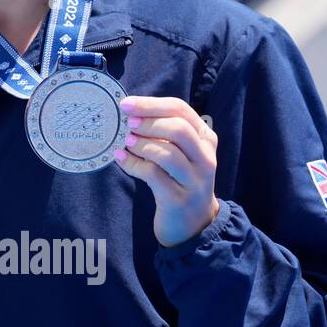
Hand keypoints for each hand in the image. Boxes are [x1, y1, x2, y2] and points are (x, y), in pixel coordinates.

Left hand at [114, 95, 221, 246]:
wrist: (193, 223)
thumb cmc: (179, 179)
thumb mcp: (179, 152)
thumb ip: (163, 132)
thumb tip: (131, 113)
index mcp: (205, 138)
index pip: (180, 110)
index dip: (151, 104)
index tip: (126, 104)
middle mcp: (205, 157)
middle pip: (178, 129)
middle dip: (148, 122)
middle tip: (127, 123)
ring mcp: (195, 180)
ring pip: (169, 153)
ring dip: (142, 144)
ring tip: (126, 141)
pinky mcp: (178, 199)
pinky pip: (153, 176)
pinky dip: (133, 164)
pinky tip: (121, 158)